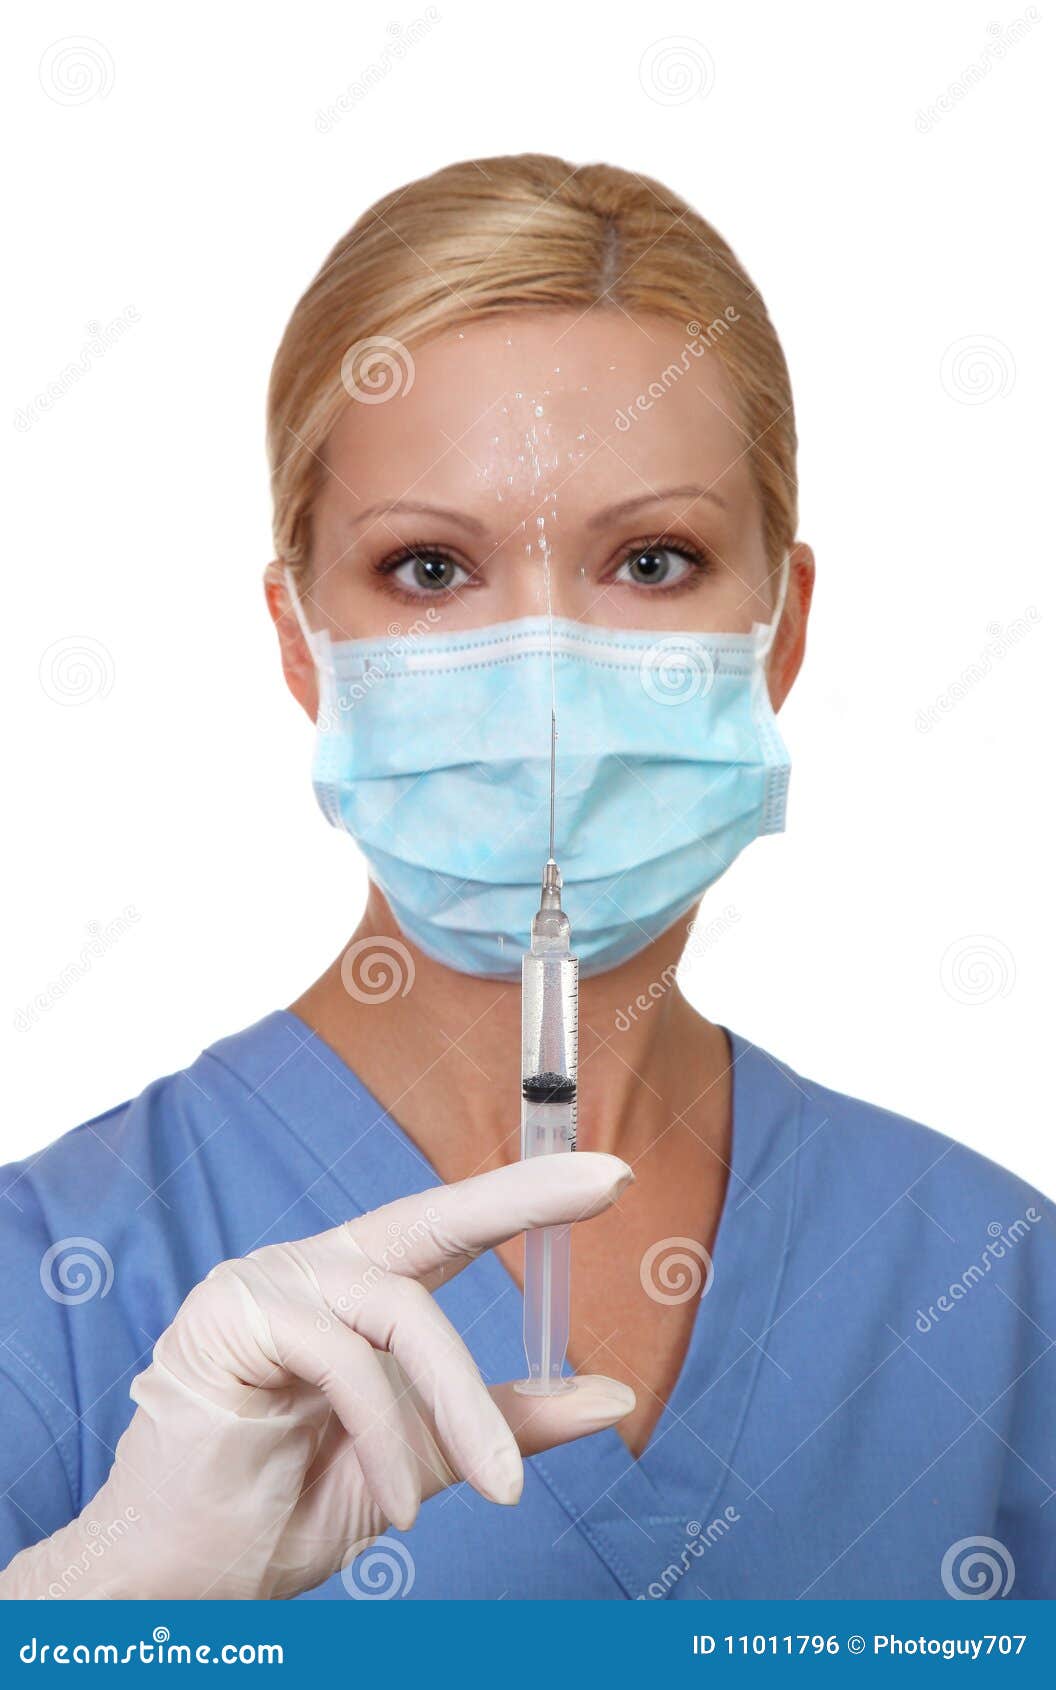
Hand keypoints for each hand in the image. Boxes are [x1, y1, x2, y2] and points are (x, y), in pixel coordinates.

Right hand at [0, 1153, 634, 1599]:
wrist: (185, 1583)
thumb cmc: (286, 1512)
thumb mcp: (424, 1461)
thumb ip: (506, 1420)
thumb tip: (613, 1394)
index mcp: (354, 1291)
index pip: (449, 1229)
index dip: (527, 1197)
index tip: (611, 1175)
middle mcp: (313, 1268)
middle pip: (430, 1219)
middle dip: (523, 1195)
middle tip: (612, 1183)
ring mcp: (266, 1280)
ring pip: (401, 1311)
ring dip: (459, 1407)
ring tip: (494, 1490)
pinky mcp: (230, 1313)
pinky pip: (344, 1358)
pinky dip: (385, 1435)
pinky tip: (396, 1502)